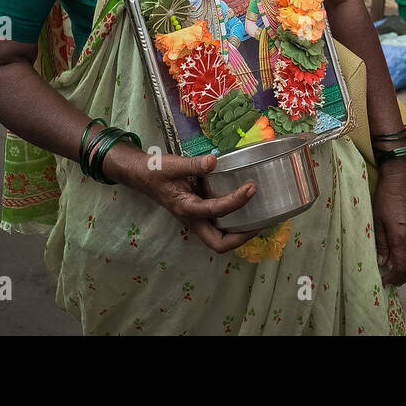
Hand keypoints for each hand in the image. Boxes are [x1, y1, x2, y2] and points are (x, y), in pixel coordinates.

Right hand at [110, 148, 259, 252]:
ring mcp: (197, 219)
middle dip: (242, 237)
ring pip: (220, 239)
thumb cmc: (156, 171)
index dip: (236, 201)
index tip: (251, 188)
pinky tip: (249, 209)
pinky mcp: (200, 214)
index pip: (215, 210)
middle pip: (219, 243)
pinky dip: (235, 223)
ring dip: (241, 234)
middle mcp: (193, 220)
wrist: (143, 176)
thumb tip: (213, 161)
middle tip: (262, 222)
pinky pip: (220, 225)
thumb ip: (193, 164)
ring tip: (262, 219)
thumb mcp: (173, 164)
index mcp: (186, 208)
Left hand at [372, 158, 405, 286]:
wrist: (401, 175)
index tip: (387, 282)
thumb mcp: (377, 220)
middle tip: (395, 282)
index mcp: (401, 235)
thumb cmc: (385, 195)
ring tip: (404, 271)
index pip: (400, 265)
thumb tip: (383, 262)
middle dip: (404, 276)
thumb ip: (381, 243)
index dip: (394, 277)